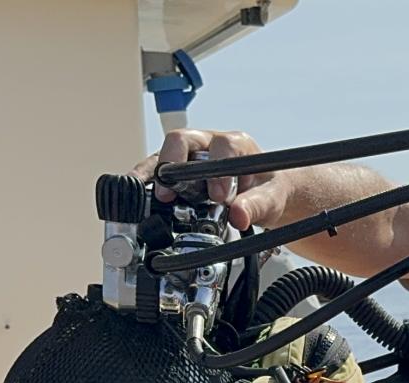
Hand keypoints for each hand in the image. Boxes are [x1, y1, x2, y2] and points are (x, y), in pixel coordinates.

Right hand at [130, 128, 290, 231]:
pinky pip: (157, 172)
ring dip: (150, 173)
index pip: (222, 146)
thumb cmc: (269, 190)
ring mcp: (190, 157)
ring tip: (137, 191)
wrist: (266, 195)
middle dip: (171, 163)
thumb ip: (257, 206)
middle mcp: (209, 145)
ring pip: (163, 154)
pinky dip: (146, 182)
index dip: (217, 170)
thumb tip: (239, 215)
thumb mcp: (272, 199)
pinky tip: (136, 194)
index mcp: (235, 145)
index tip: (218, 195)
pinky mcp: (178, 172)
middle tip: (168, 192)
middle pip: (181, 140)